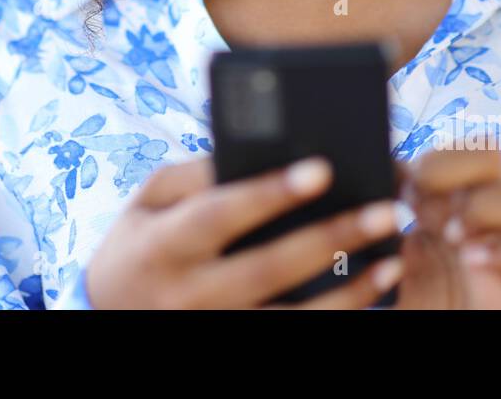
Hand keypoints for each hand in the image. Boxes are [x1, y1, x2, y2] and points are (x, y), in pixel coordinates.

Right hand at [86, 156, 404, 308]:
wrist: (107, 318)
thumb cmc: (140, 245)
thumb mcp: (147, 203)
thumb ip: (194, 174)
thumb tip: (258, 147)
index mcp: (161, 245)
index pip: (219, 215)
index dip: (269, 193)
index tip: (322, 167)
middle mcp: (186, 295)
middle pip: (267, 268)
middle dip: (330, 237)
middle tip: (385, 209)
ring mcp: (212, 332)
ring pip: (289, 320)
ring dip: (348, 294)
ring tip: (393, 260)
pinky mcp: (231, 353)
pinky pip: (292, 339)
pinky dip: (336, 319)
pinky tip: (372, 297)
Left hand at [392, 147, 500, 308]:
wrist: (427, 316)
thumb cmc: (405, 278)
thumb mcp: (387, 232)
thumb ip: (392, 194)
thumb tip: (389, 164)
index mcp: (457, 190)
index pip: (469, 146)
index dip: (443, 162)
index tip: (409, 189)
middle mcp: (487, 209)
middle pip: (497, 156)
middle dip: (461, 175)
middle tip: (425, 212)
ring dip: (487, 208)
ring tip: (450, 237)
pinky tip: (473, 261)